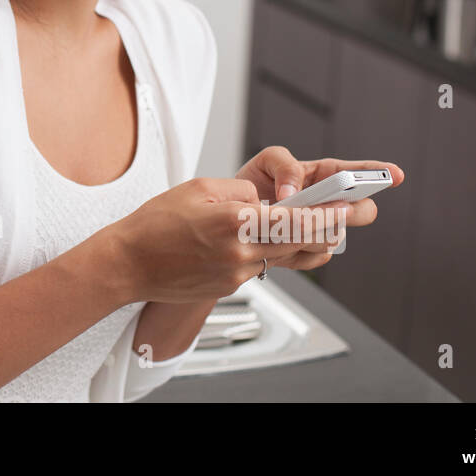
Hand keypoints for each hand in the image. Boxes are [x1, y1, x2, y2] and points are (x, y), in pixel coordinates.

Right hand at [104, 177, 339, 303]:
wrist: (129, 263)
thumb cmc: (156, 223)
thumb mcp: (199, 188)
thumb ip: (240, 191)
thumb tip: (265, 200)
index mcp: (232, 222)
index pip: (293, 221)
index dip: (324, 216)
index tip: (346, 209)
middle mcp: (238, 252)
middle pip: (297, 243)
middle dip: (324, 230)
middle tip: (344, 216)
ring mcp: (235, 274)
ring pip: (281, 257)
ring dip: (297, 243)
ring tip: (307, 228)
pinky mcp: (229, 287)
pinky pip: (258, 266)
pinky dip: (263, 252)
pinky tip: (254, 241)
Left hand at [235, 146, 404, 267]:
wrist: (232, 217)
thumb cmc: (253, 184)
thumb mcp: (266, 162)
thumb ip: (284, 166)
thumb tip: (294, 189)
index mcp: (323, 176)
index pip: (357, 173)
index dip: (378, 173)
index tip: (394, 175)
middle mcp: (327, 203)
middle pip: (361, 210)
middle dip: (353, 210)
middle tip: (336, 208)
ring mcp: (319, 228)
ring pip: (338, 235)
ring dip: (317, 229)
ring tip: (289, 220)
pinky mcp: (307, 250)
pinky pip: (318, 254)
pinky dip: (300, 248)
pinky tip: (283, 238)